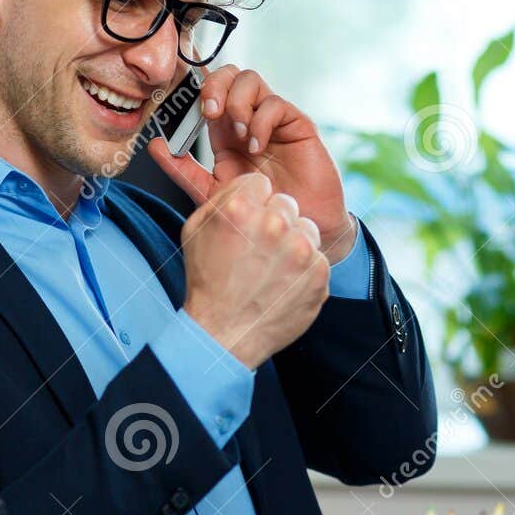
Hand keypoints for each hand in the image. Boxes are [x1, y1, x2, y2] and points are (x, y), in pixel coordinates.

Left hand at [149, 65, 357, 262]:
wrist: (297, 227)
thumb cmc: (259, 211)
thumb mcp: (212, 193)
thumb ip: (183, 170)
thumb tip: (154, 145)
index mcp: (224, 131)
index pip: (207, 91)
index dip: (193, 86)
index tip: (181, 99)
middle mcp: (247, 118)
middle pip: (228, 74)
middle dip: (214, 86)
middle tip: (209, 114)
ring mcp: (272, 120)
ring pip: (250, 80)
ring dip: (237, 102)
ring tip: (238, 136)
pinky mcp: (296, 124)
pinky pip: (274, 104)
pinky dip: (260, 121)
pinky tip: (257, 147)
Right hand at [179, 172, 329, 368]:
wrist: (225, 333)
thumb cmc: (208, 283)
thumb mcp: (196, 229)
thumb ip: (222, 197)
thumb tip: (245, 181)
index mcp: (240, 209)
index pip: (260, 184)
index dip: (253, 203)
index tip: (248, 220)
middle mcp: (273, 225)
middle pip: (286, 203)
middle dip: (275, 221)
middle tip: (259, 248)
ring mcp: (300, 250)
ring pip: (306, 228)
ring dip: (294, 242)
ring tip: (272, 266)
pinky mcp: (319, 273)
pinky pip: (317, 257)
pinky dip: (304, 269)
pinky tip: (283, 283)